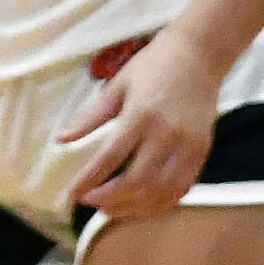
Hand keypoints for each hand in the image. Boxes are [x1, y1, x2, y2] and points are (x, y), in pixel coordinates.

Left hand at [60, 30, 220, 218]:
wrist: (199, 55)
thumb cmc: (152, 66)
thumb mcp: (116, 86)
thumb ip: (89, 117)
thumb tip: (60, 140)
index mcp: (139, 115)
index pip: (108, 158)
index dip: (87, 182)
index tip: (68, 198)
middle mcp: (166, 135)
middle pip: (136, 182)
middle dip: (109, 199)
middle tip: (89, 203)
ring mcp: (188, 147)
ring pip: (160, 192)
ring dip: (134, 207)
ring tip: (110, 209)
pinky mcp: (203, 153)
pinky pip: (181, 188)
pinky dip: (160, 203)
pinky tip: (141, 206)